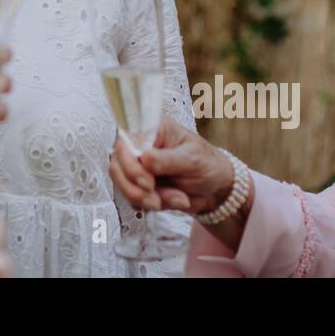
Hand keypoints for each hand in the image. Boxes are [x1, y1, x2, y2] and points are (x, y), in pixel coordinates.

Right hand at [109, 119, 236, 215]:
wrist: (216, 188)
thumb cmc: (207, 164)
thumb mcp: (193, 159)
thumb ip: (168, 159)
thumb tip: (144, 158)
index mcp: (151, 130)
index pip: (125, 142)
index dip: (129, 164)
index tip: (147, 183)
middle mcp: (139, 146)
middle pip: (117, 166)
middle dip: (135, 188)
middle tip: (156, 200)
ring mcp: (138, 167)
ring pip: (123, 186)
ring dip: (148, 199)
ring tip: (178, 199)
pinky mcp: (140, 186)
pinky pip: (134, 200)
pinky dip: (155, 205)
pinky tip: (177, 200)